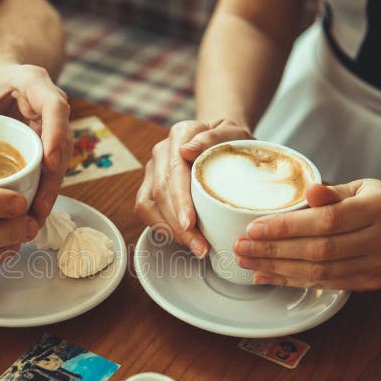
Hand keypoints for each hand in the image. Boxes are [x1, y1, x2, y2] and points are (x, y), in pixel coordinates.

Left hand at [0, 56, 71, 221]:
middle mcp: (50, 106)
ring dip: (48, 194)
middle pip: (61, 144)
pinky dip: (40, 193)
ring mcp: (52, 128)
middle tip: (37, 210)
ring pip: (59, 163)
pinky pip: (49, 171)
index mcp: (32, 82)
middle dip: (52, 181)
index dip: (55, 134)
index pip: (54, 106)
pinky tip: (29, 216)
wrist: (0, 76)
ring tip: (33, 222)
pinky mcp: (47, 147)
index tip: (49, 162)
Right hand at [134, 118, 251, 256]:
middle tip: (200, 247)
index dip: (179, 200)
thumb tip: (187, 151)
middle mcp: (162, 152)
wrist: (222, 140)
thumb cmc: (232, 140)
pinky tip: (184, 240)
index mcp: (180, 135)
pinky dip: (164, 229)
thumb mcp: (234, 133)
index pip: (174, 171)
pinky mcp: (150, 186)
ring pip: (148, 205)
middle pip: (160, 192)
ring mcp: (153, 170)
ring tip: (195, 248)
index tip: (191, 223)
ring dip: (170, 231)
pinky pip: (147, 211)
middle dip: (178, 225)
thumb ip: (214, 138)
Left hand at [233, 179, 380, 289]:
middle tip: (241, 247)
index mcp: (378, 207)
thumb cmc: (374, 201)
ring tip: (248, 261)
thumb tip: (308, 189)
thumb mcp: (357, 187)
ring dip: (277, 268)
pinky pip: (326, 284)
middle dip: (274, 250)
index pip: (326, 220)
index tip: (254, 227)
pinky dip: (293, 280)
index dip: (287, 227)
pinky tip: (267, 274)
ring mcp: (380, 264)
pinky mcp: (373, 282)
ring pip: (321, 272)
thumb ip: (331, 192)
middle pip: (320, 250)